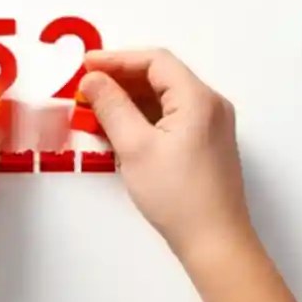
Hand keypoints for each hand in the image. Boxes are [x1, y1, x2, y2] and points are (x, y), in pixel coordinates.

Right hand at [80, 49, 258, 277]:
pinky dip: (143, 118)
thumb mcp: (135, 147)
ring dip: (130, 100)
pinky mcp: (206, 145)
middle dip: (120, 79)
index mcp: (198, 98)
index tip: (85, 65)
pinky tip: (118, 129)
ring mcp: (211, 125)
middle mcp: (210, 105)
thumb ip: (111, 107)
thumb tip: (93, 79)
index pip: (155, 61)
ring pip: (165, 99)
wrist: (215, 242)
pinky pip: (171, 118)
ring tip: (95, 109)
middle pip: (161, 77)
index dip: (116, 59)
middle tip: (86, 87)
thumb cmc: (177, 196)